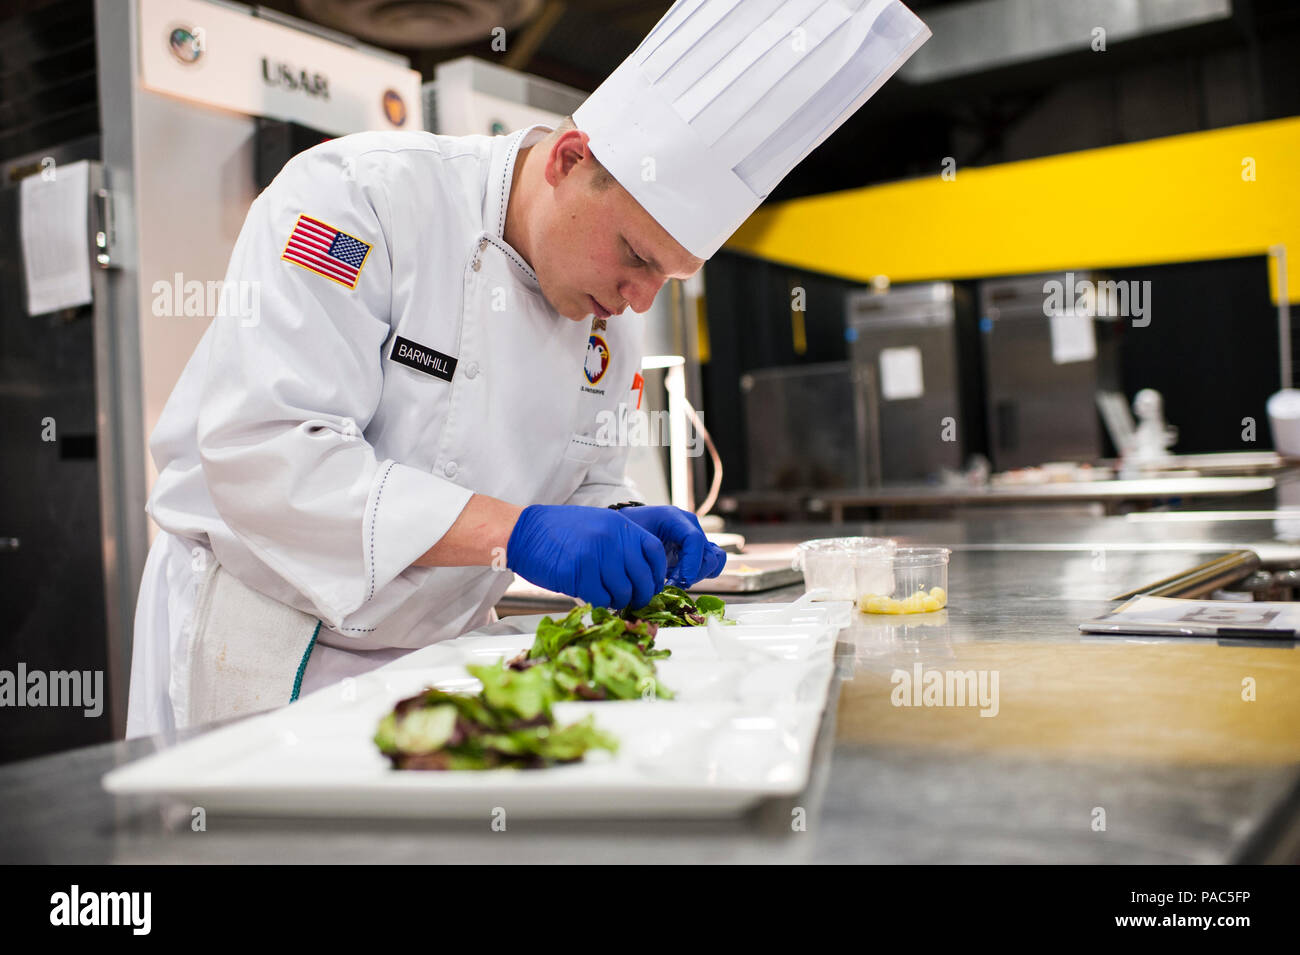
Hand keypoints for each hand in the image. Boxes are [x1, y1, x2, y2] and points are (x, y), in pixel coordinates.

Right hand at [506, 505, 666, 609]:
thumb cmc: (558, 530)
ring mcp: (595, 556)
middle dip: (641, 595)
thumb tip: (641, 572)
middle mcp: (611, 539)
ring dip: (619, 601)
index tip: (652, 584)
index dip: (657, 573)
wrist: (524, 531)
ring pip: (623, 592)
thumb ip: (620, 543)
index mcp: (619, 525)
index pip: (654, 552)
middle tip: (635, 601)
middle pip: (642, 577)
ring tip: (609, 598)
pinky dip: (601, 604)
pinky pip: (600, 599)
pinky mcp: (577, 574)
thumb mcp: (598, 524)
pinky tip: (594, 597)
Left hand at [617, 506, 726, 585]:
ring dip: (698, 576)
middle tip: (671, 585)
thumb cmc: (631, 528)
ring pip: (714, 561)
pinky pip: (713, 564)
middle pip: (708, 554)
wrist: (631, 524)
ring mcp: (697, 537)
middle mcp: (691, 526)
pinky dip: (700, 575)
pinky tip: (680, 577)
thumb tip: (654, 581)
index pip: (694, 539)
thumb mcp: (635, 537)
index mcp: (675, 518)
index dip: (691, 564)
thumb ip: (647, 555)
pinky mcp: (698, 550)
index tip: (680, 582)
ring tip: (675, 580)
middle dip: (692, 575)